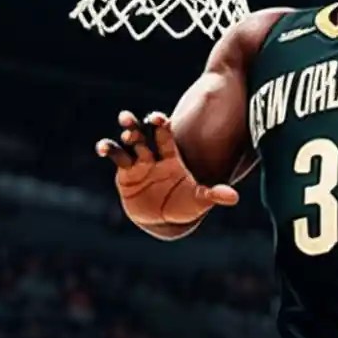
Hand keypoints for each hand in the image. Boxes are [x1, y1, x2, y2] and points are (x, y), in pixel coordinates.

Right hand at [95, 111, 238, 226]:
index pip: (166, 136)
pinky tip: (103, 147)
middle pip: (145, 134)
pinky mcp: (125, 174)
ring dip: (125, 134)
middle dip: (137, 125)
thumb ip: (214, 196)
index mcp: (172, 156)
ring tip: (120, 129)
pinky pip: (117, 157)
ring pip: (129, 143)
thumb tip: (234, 198)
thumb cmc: (185, 206)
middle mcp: (155, 156)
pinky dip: (109, 149)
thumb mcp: (200, 200)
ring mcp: (139, 163)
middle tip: (128, 117)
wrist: (166, 220)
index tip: (158, 119)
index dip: (161, 126)